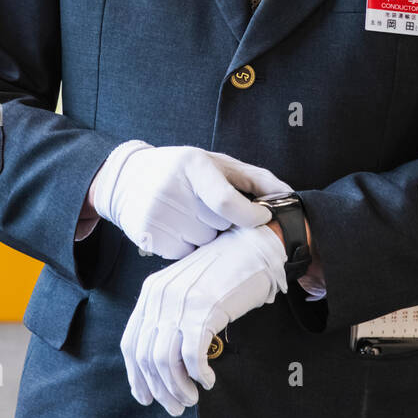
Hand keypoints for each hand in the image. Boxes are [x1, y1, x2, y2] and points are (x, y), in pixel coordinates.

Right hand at [92, 141, 291, 259]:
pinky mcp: (147, 235)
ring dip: (205, 236)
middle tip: (212, 210)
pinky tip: (178, 228)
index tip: (262, 219)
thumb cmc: (182, 169)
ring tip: (193, 217)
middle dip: (223, 224)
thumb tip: (289, 196)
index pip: (225, 201)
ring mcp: (156, 215)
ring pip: (202, 244)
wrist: (127, 178)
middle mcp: (172, 189)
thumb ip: (256, 179)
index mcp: (194, 165)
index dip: (249, 216)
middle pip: (217, 226)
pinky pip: (183, 254)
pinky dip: (187, 246)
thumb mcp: (217, 163)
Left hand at [120, 224, 287, 412]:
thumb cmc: (225, 270)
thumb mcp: (186, 288)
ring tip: (191, 398)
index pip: (131, 343)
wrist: (255, 246)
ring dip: (177, 388)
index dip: (136, 376)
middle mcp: (161, 296)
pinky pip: (192, 356)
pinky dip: (198, 375)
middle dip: (159, 390)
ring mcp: (182, 303)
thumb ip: (169, 313)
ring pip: (165, 361)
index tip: (145, 397)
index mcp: (152, 291)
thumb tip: (162, 360)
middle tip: (175, 407)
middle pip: (146, 357)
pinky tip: (208, 380)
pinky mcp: (205, 311)